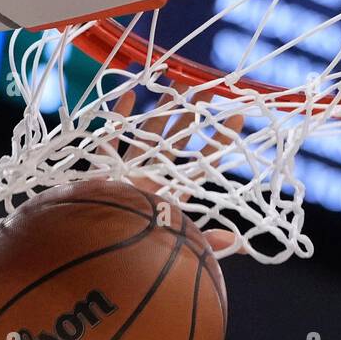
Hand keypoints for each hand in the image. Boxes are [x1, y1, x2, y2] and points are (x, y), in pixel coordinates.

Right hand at [107, 84, 244, 253]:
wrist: (99, 254)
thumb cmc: (138, 253)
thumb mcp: (177, 245)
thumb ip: (207, 242)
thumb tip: (241, 245)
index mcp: (172, 198)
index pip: (202, 167)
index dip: (219, 143)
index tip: (236, 116)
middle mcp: (153, 183)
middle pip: (176, 145)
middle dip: (191, 118)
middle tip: (206, 91)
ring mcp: (128, 175)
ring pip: (148, 135)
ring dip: (161, 109)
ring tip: (177, 84)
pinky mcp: (102, 171)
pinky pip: (111, 139)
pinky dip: (119, 117)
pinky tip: (131, 94)